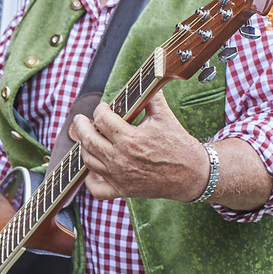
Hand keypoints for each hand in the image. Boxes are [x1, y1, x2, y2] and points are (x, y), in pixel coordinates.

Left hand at [74, 90, 208, 200]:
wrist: (192, 174)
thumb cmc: (179, 145)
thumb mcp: (165, 116)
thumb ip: (150, 97)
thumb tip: (142, 83)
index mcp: (130, 139)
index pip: (102, 119)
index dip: (100, 109)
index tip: (104, 107)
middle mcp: (120, 158)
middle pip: (88, 139)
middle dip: (80, 126)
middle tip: (80, 120)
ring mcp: (119, 176)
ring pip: (88, 161)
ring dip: (84, 147)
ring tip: (87, 138)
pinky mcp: (122, 190)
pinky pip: (97, 190)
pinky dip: (90, 180)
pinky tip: (93, 169)